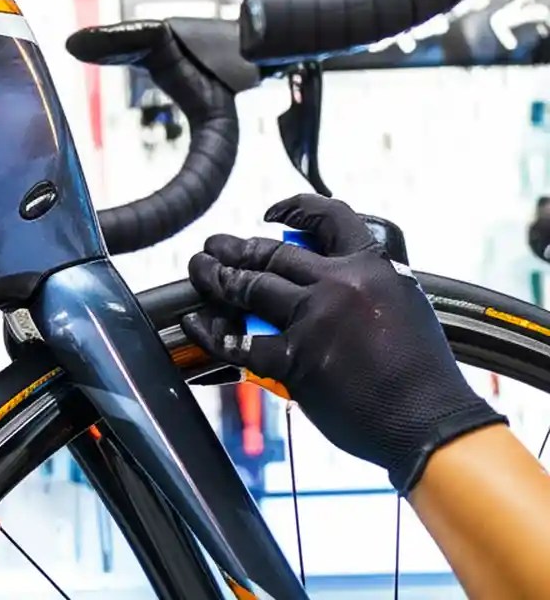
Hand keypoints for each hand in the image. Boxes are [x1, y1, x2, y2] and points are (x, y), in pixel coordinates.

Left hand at [181, 194, 505, 493]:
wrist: (429, 419)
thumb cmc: (422, 374)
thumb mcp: (405, 307)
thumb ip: (367, 286)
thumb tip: (334, 277)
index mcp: (372, 268)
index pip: (329, 218)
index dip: (295, 208)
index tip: (271, 213)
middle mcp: (340, 285)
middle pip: (273, 254)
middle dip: (235, 247)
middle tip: (214, 246)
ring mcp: (314, 321)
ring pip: (249, 287)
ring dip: (217, 277)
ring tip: (201, 271)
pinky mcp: (295, 359)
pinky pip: (239, 341)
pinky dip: (212, 332)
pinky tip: (198, 324)